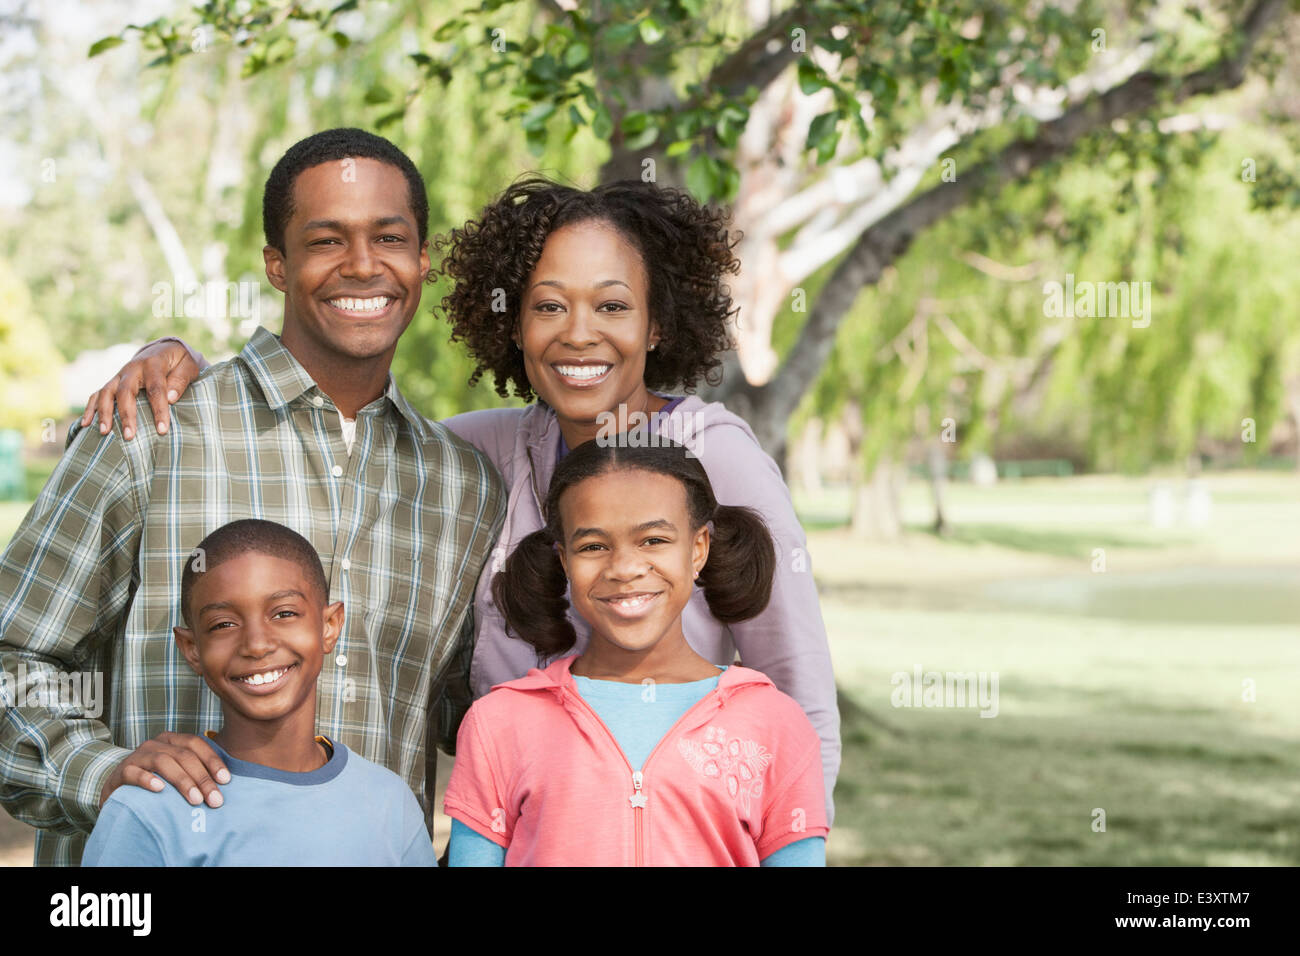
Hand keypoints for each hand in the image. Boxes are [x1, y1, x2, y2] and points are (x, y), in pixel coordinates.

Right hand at [79, 338, 203, 440]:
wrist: (163, 349)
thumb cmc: (179, 362)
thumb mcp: (189, 366)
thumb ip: (181, 380)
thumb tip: (170, 398)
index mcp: (153, 364)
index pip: (155, 388)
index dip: (159, 409)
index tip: (162, 429)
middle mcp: (132, 368)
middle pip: (125, 391)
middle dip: (126, 414)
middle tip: (129, 436)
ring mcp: (120, 375)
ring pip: (106, 392)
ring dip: (104, 413)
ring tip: (104, 432)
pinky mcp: (113, 382)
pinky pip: (97, 394)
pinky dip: (90, 408)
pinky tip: (85, 424)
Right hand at [100, 732, 230, 808]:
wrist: (118, 790)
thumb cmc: (155, 782)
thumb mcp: (177, 774)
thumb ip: (196, 773)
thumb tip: (224, 785)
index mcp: (172, 741)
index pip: (196, 744)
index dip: (212, 760)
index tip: (225, 780)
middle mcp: (156, 744)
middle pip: (184, 755)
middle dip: (202, 778)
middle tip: (214, 799)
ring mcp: (137, 756)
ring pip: (163, 761)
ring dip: (182, 781)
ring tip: (195, 800)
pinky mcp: (121, 772)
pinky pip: (134, 772)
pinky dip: (147, 779)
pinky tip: (160, 789)